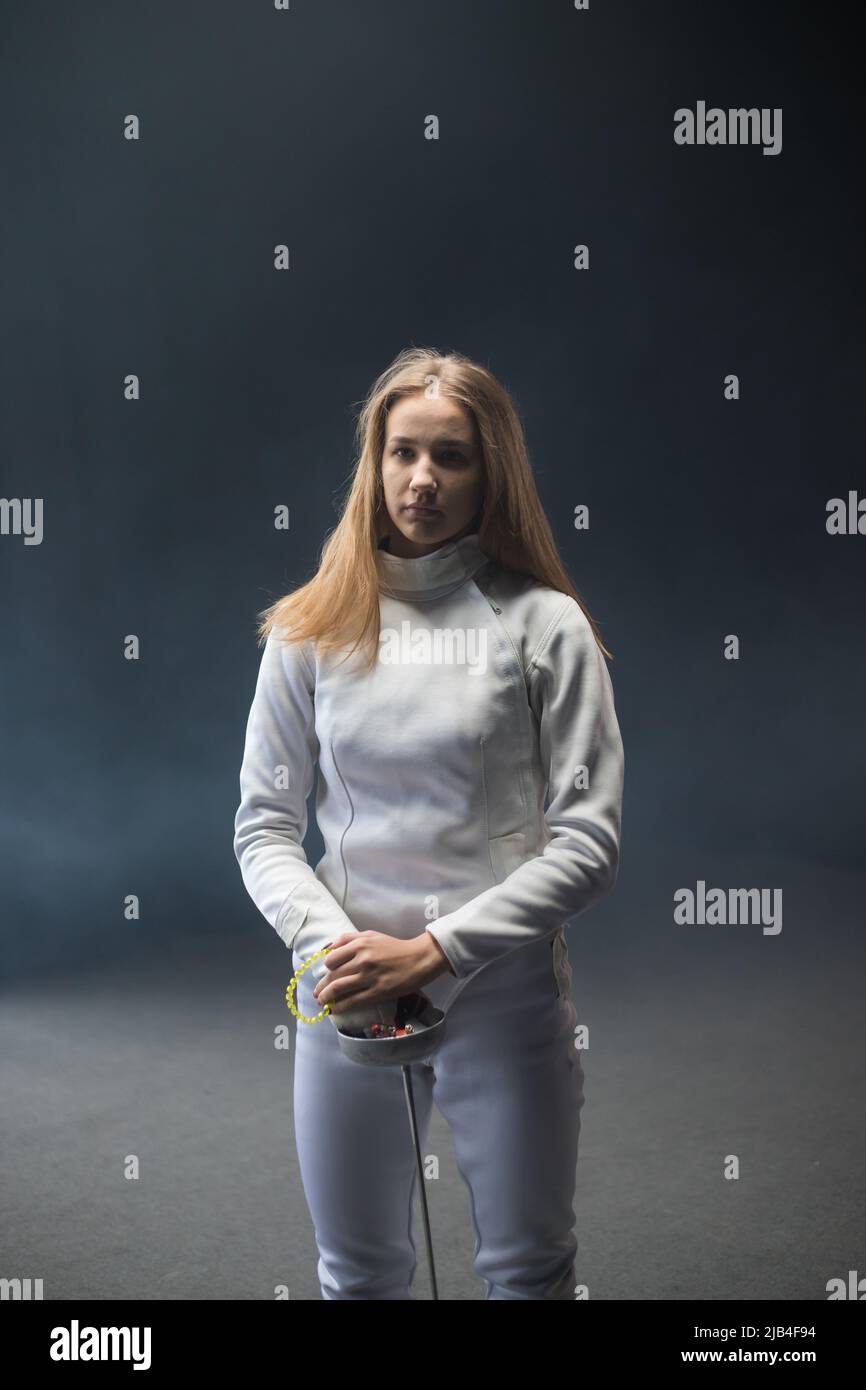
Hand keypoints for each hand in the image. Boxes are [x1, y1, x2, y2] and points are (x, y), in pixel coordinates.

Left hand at [312, 930, 452, 1015]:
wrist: (418, 959)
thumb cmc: (394, 947)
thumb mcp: (371, 935)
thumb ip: (348, 939)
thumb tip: (328, 949)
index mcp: (360, 944)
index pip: (331, 959)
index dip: (326, 968)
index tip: (327, 974)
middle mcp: (362, 959)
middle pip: (332, 976)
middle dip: (321, 987)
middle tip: (318, 993)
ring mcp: (369, 977)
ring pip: (338, 989)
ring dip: (326, 998)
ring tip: (322, 1002)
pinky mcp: (377, 992)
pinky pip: (352, 1001)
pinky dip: (339, 1007)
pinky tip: (333, 1010)